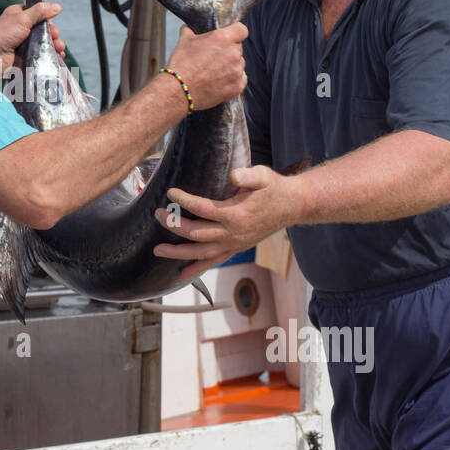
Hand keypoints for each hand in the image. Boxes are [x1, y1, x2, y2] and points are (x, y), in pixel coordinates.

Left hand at [0, 2, 64, 74]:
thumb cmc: (2, 35)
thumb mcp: (22, 18)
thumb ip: (39, 12)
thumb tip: (56, 7)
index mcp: (18, 15)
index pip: (37, 14)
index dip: (47, 20)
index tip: (52, 25)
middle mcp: (21, 27)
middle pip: (43, 29)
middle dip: (52, 34)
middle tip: (56, 38)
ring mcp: (23, 42)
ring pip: (43, 41)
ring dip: (54, 44)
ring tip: (59, 48)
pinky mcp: (25, 54)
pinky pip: (40, 53)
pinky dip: (49, 54)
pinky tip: (57, 56)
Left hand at [152, 165, 303, 280]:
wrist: (292, 206)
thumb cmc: (274, 188)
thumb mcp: (264, 176)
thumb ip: (249, 175)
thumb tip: (234, 175)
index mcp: (235, 214)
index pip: (202, 208)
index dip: (184, 200)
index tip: (170, 191)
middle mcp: (232, 233)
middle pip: (196, 233)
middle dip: (174, 225)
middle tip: (157, 214)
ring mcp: (233, 244)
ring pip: (200, 253)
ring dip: (178, 253)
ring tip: (157, 250)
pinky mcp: (235, 249)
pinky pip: (213, 262)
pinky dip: (197, 268)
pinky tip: (181, 274)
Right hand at [164, 22, 247, 111]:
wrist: (178, 90)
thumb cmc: (181, 65)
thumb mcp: (184, 41)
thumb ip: (191, 30)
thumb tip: (190, 28)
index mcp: (223, 38)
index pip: (241, 30)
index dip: (235, 32)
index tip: (230, 36)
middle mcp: (233, 53)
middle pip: (238, 48)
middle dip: (229, 51)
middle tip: (214, 57)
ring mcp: (237, 71)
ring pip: (239, 64)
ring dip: (231, 66)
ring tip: (214, 71)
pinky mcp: (237, 86)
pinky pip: (241, 79)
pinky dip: (232, 80)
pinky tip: (219, 81)